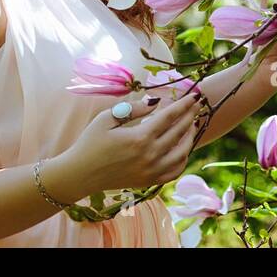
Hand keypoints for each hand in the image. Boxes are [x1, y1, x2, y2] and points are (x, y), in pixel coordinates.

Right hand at [70, 90, 204, 195]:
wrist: (80, 174)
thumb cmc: (90, 142)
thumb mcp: (107, 118)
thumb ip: (133, 109)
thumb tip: (156, 102)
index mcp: (139, 138)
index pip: (170, 117)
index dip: (184, 105)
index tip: (195, 95)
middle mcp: (149, 156)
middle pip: (179, 132)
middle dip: (190, 116)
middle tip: (197, 105)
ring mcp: (151, 171)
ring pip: (182, 153)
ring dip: (190, 137)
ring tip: (192, 125)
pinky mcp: (149, 181)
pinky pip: (174, 171)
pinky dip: (183, 159)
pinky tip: (183, 149)